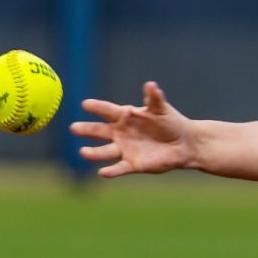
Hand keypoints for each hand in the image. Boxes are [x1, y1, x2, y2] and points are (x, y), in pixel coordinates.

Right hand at [71, 82, 195, 176]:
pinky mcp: (132, 164)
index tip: (85, 104)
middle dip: (87, 129)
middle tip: (73, 128)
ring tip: (83, 152)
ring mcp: (124, 149)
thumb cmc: (170, 122)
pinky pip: (119, 168)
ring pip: (105, 151)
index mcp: (125, 116)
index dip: (97, 107)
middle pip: (99, 131)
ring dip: (94, 153)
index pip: (107, 111)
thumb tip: (151, 85)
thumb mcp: (162, 109)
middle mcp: (120, 133)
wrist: (183, 143)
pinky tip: (103, 172)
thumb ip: (154, 98)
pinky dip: (111, 171)